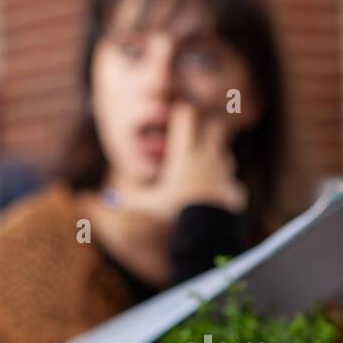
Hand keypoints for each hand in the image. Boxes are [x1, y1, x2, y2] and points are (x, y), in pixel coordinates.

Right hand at [110, 101, 246, 220]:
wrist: (207, 229)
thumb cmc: (175, 212)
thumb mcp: (148, 206)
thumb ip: (128, 201)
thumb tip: (107, 200)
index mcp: (186, 154)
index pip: (187, 115)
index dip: (183, 113)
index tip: (178, 119)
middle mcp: (208, 158)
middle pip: (216, 126)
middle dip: (209, 129)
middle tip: (198, 140)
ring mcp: (225, 173)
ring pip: (226, 155)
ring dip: (217, 162)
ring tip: (203, 176)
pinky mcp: (235, 190)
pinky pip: (233, 186)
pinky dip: (226, 192)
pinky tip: (215, 202)